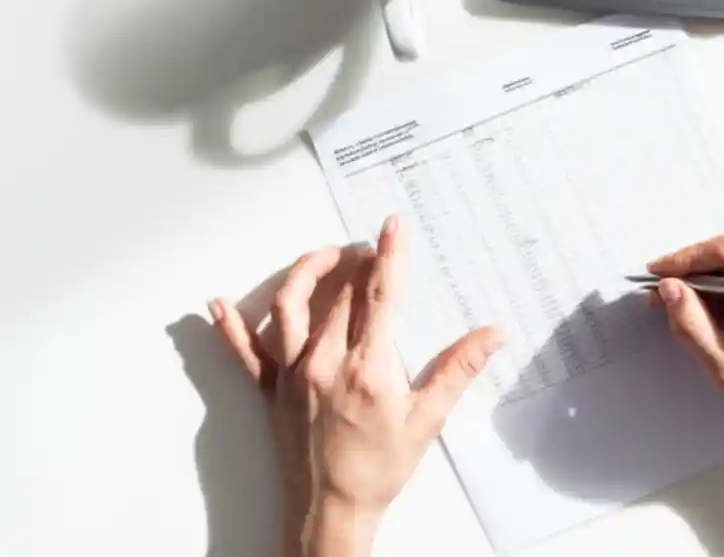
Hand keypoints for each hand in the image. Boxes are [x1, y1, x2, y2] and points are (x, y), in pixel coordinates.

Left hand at [208, 216, 504, 556]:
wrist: (330, 509)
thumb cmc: (379, 469)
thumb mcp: (427, 419)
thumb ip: (458, 369)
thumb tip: (493, 334)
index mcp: (366, 367)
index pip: (380, 296)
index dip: (388, 255)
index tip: (392, 225)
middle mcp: (324, 362)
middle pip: (337, 294)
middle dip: (356, 261)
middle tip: (372, 248)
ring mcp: (292, 374)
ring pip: (289, 307)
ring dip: (304, 273)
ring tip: (323, 257)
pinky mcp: (271, 391)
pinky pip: (244, 353)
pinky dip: (230, 326)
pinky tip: (219, 304)